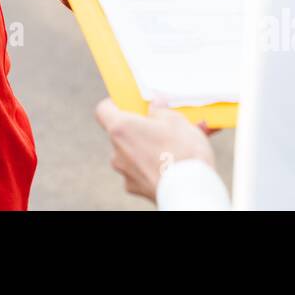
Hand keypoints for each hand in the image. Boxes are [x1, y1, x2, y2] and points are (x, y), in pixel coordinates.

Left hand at [95, 98, 216, 202]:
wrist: (190, 190)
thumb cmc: (182, 151)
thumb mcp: (176, 120)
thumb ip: (160, 110)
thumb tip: (155, 107)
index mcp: (121, 128)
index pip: (103, 110)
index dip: (115, 104)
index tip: (130, 104)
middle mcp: (116, 151)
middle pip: (120, 133)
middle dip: (138, 129)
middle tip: (160, 126)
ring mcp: (124, 172)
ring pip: (131, 153)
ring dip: (146, 148)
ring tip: (171, 147)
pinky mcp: (135, 188)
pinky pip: (140, 171)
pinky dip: (151, 167)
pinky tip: (170, 165)